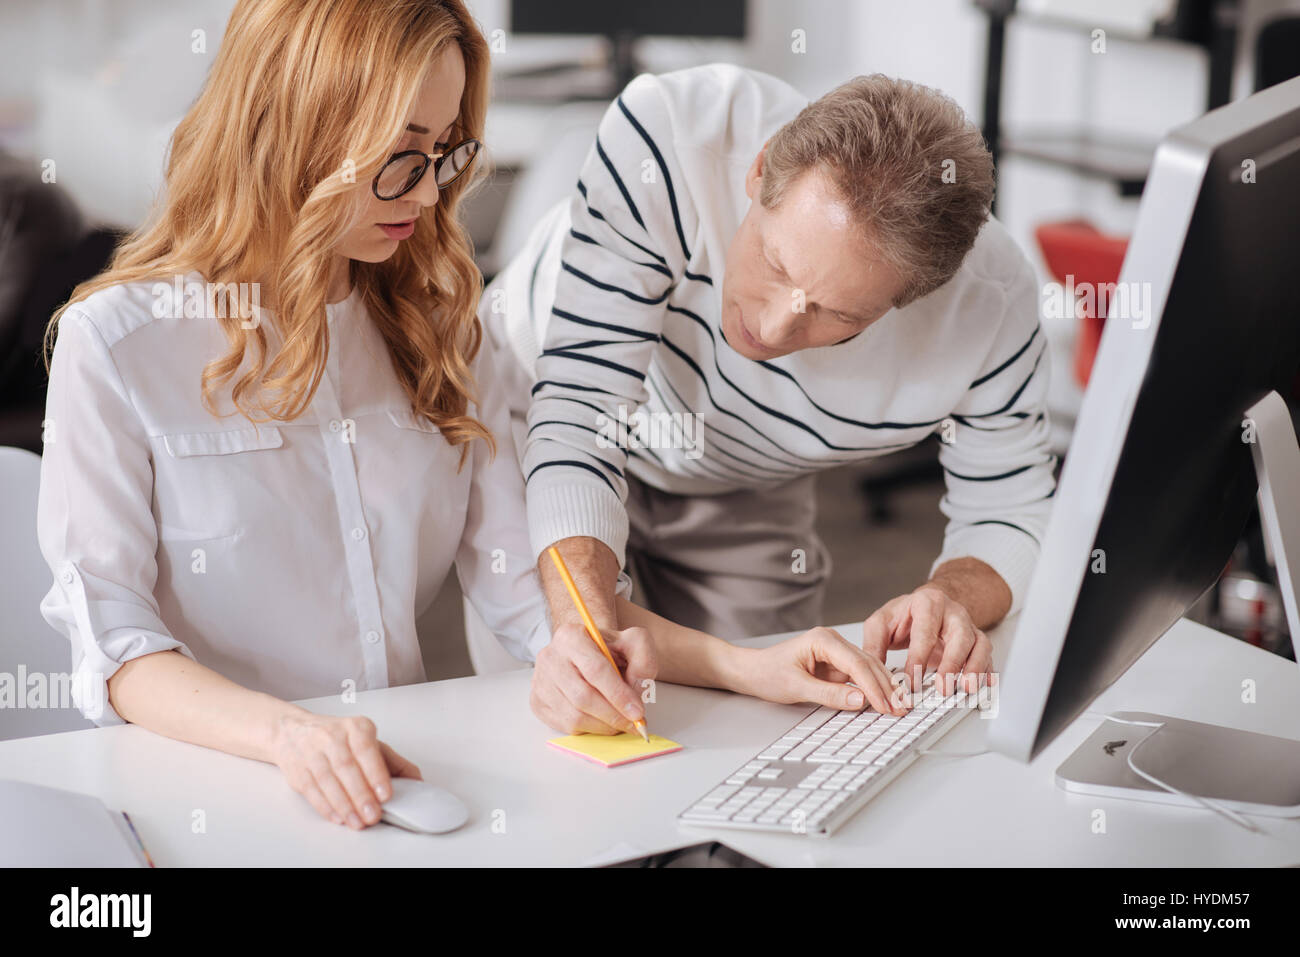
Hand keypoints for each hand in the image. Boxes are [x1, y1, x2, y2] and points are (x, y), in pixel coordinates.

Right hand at [270, 711, 421, 828]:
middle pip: (347, 768)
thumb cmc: (339, 739)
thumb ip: (393, 762)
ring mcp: (312, 753)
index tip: (386, 794)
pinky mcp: (298, 770)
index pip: (366, 750)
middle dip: (361, 795)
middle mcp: (333, 737)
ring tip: (358, 822)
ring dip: (344, 805)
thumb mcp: (368, 743)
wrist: (294, 732)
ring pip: (328, 781)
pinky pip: (312, 790)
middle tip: (373, 815)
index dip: (376, 773)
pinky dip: (325, 806)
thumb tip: (417, 782)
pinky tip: (338, 817)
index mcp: (356, 728)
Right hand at [531, 622, 656, 733]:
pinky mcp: (537, 702)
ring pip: (574, 715)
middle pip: (583, 697)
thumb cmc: (609, 650)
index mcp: (571, 636)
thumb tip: (636, 691)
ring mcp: (540, 681)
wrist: (586, 652)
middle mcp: (550, 657)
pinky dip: (589, 729)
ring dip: (603, 725)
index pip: (596, 670)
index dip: (619, 695)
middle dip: (613, 715)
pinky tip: (601, 720)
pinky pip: (565, 725)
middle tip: (633, 724)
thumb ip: (643, 660)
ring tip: (620, 722)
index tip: (637, 712)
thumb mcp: (634, 642)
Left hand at [742, 626, 904, 714]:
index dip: (874, 687)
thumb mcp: (796, 687)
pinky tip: (885, 700)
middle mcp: (833, 641)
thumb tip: (860, 699)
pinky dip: (872, 688)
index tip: (887, 706)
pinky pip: (859, 676)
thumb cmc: (767, 673)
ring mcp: (835, 652)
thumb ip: (829, 694)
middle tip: (901, 709)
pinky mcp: (836, 664)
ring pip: (867, 669)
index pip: (857, 664)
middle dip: (885, 688)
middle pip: (868, 664)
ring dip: (883, 688)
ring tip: (899, 707)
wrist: (752, 671)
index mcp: (823, 640)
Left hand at [861, 583, 991, 694]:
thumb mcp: (882, 622)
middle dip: (952, 663)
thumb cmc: (905, 614)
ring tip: (967, 688)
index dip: (919, 658)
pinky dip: (987, 671)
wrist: (929, 605)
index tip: (911, 680)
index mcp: (927, 602)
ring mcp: (968, 625)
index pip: (925, 631)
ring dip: (975, 668)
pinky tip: (983, 686)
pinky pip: (988, 655)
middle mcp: (953, 612)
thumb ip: (873, 645)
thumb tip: (868, 672)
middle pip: (959, 634)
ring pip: (980, 644)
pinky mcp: (977, 640)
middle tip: (943, 687)